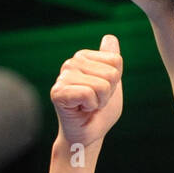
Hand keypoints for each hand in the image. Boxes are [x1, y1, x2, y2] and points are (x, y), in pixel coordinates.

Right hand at [50, 34, 123, 149]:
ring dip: (99, 101)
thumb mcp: (112, 82)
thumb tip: (110, 37)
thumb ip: (111, 60)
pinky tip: (80, 110)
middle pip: (111, 73)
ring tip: (87, 106)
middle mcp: (71, 63)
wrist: (88, 135)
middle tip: (94, 101)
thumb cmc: (100, 111)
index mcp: (83, 57)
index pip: (116, 61)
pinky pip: (88, 94)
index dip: (114, 82)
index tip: (102, 92)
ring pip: (101, 85)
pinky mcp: (57, 92)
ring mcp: (62, 76)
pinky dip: (90, 106)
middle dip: (108, 92)